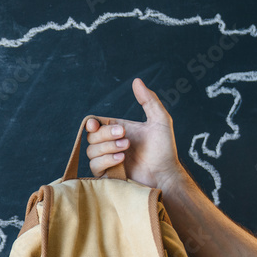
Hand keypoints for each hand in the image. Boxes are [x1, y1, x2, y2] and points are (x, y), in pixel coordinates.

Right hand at [84, 78, 189, 194]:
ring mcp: (107, 160)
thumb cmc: (164, 150)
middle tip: (124, 136)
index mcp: (117, 130)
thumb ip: (148, 100)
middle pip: (91, 136)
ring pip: (91, 151)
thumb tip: (136, 81)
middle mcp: (110, 144)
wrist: (165, 175)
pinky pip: (94, 166)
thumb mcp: (160, 120)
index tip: (94, 124)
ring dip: (107, 148)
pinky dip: (105, 160)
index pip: (95, 124)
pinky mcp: (107, 175)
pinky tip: (121, 159)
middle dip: (106, 134)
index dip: (91, 124)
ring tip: (126, 149)